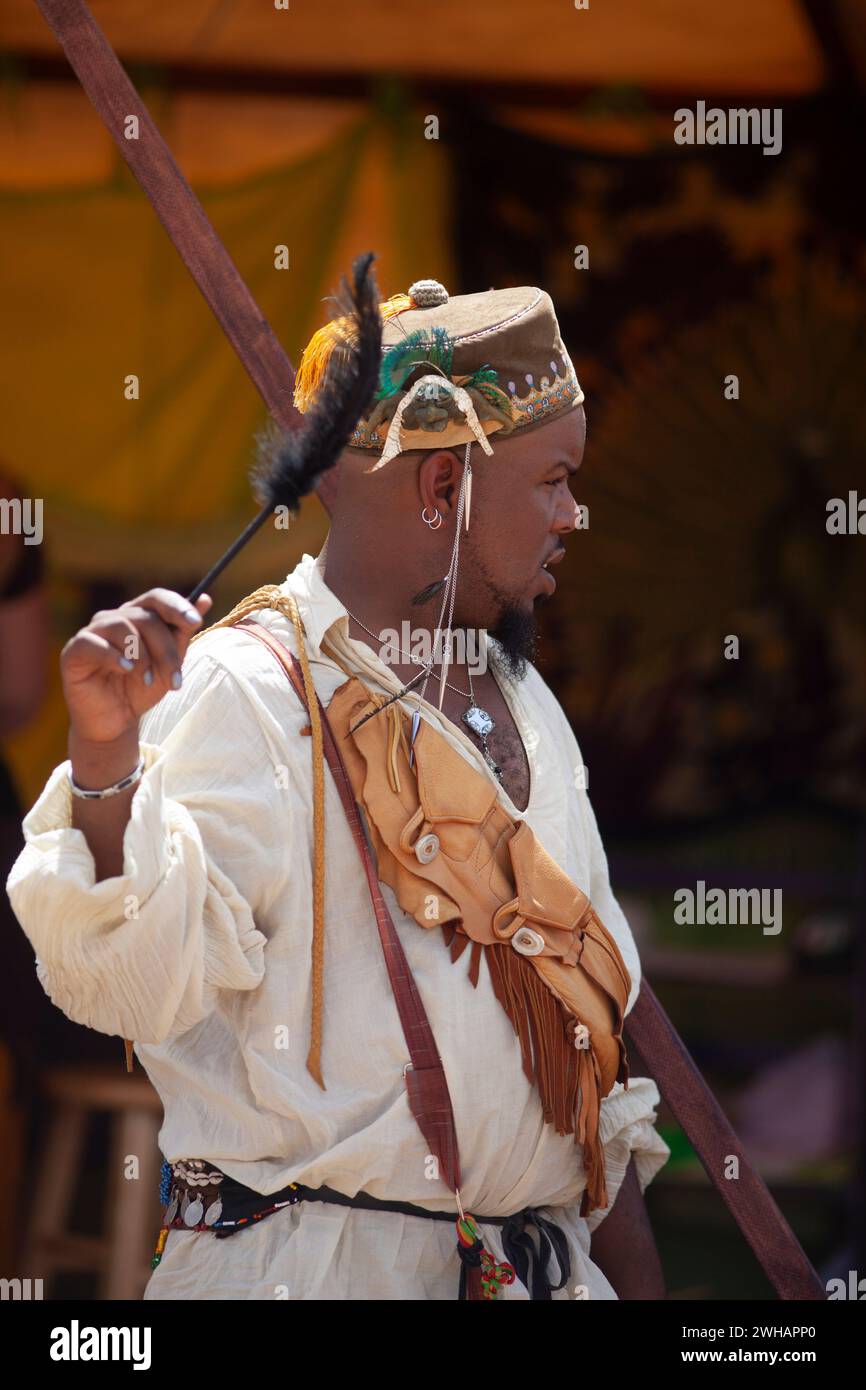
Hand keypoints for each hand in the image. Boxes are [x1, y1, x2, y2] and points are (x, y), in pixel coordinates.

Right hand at [61, 588, 212, 744]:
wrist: (116, 721)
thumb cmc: (141, 689)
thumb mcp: (169, 663)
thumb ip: (182, 633)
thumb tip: (204, 598)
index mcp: (137, 617)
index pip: (156, 598)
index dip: (177, 606)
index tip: (196, 622)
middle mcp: (114, 619)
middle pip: (145, 617)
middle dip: (166, 649)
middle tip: (176, 681)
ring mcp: (92, 633)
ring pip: (122, 627)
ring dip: (143, 656)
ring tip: (148, 681)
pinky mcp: (74, 651)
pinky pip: (93, 642)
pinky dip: (114, 656)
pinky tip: (125, 670)